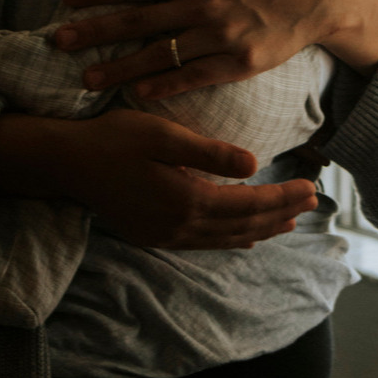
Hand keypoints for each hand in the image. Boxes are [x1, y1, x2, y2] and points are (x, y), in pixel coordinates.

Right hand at [0, 110, 318, 248]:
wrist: (65, 164)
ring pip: (226, 238)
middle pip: (243, 226)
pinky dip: (232, 239)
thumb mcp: (163, 135)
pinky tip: (244, 237)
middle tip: (312, 203)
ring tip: (289, 223)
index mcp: (187, 199)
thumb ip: (209, 153)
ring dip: (260, 230)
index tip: (311, 188)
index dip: (282, 198)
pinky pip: (205, 243)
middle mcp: (180, 225)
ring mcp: (166, 235)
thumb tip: (254, 165)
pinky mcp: (154, 235)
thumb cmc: (113, 139)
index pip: (249, 204)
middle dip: (280, 215)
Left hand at [53, 0, 377, 97]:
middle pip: (135, 20)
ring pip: (158, 55)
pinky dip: (162, 85)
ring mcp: (220, 37)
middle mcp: (202, 5)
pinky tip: (136, 92)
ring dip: (118, 67)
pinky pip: (192, 78)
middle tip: (57, 41)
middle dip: (92, 31)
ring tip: (86, 78)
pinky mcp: (237, 64)